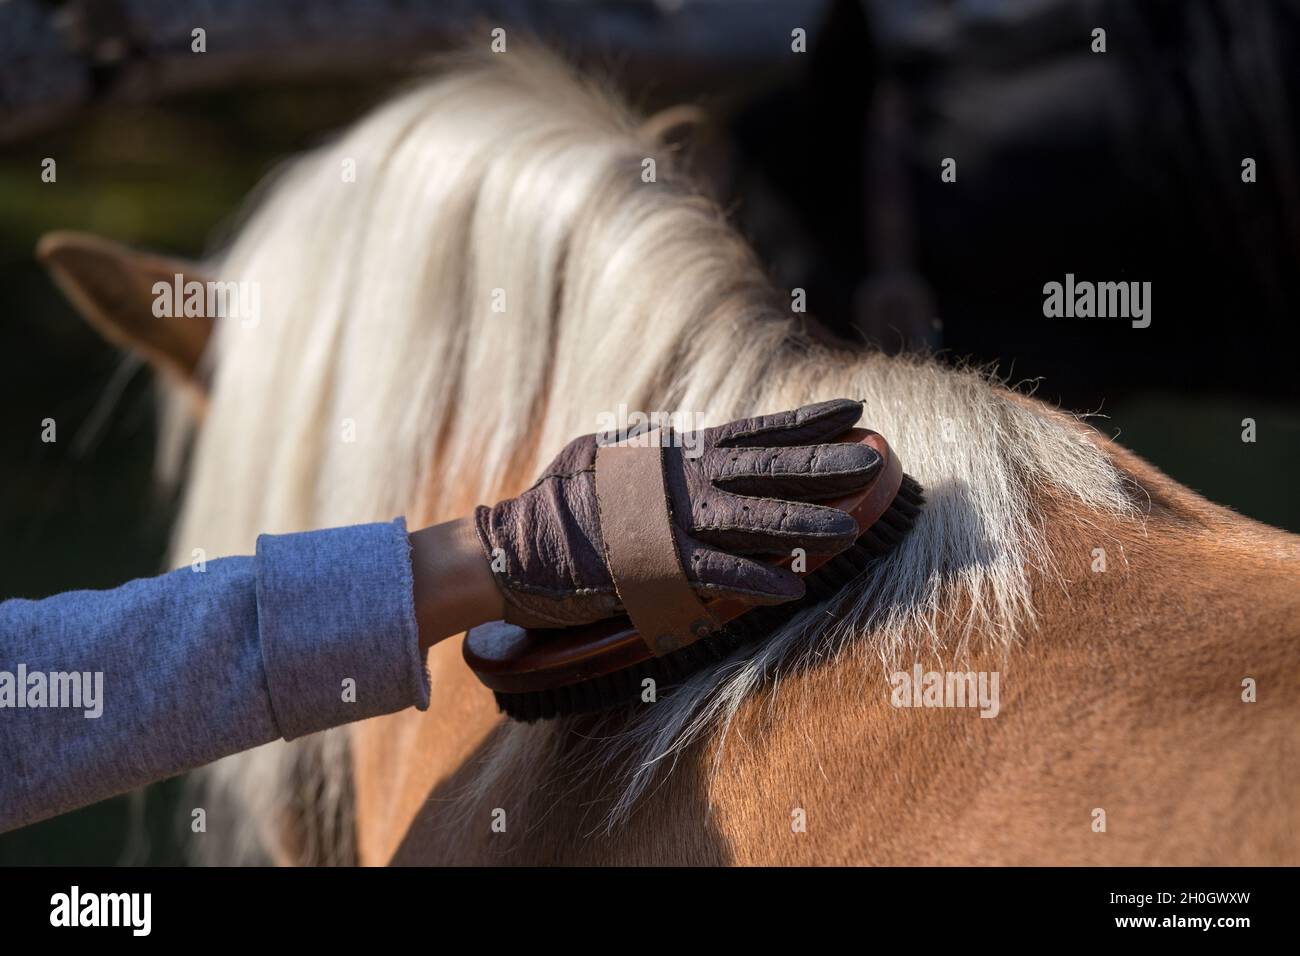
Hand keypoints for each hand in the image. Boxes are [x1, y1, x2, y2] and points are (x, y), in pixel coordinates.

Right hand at [474, 399, 880, 628]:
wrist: (512, 547)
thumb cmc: (561, 503)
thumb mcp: (609, 457)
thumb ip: (652, 449)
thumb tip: (675, 434)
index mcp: (676, 454)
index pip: (754, 431)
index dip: (806, 422)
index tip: (855, 410)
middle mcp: (680, 481)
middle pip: (766, 469)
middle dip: (823, 464)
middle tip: (876, 459)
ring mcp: (668, 523)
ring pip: (751, 521)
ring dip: (804, 527)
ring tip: (853, 529)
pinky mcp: (652, 566)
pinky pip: (714, 574)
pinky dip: (754, 581)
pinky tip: (795, 589)